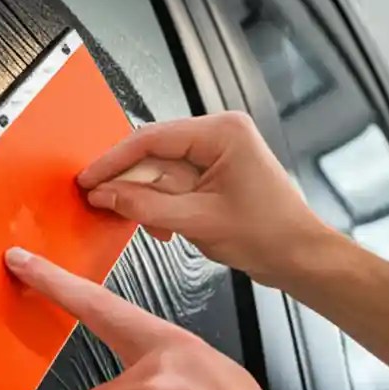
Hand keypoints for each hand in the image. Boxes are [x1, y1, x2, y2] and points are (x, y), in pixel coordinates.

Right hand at [78, 112, 329, 285]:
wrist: (300, 257)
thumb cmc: (268, 235)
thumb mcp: (196, 221)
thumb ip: (145, 206)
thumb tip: (105, 195)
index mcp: (223, 132)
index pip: (151, 138)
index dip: (114, 161)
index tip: (89, 179)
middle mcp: (222, 134)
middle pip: (155, 153)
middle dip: (131, 184)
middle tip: (104, 204)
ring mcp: (220, 152)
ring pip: (163, 170)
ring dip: (149, 200)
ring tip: (152, 227)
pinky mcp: (217, 172)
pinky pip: (177, 182)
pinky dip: (164, 204)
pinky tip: (165, 226)